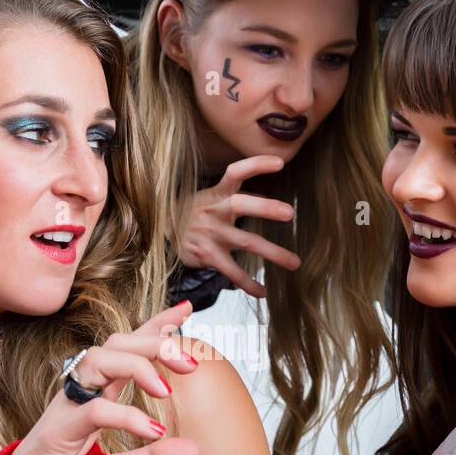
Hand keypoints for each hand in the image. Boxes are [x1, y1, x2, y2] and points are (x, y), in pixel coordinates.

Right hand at [4, 302, 201, 454]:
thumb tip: (193, 449)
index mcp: (95, 394)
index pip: (126, 349)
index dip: (154, 326)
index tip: (186, 310)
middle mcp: (79, 393)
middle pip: (115, 344)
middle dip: (154, 342)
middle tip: (192, 362)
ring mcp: (65, 409)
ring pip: (97, 361)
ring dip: (137, 366)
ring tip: (167, 392)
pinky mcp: (56, 433)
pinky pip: (93, 410)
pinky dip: (126, 416)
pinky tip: (152, 431)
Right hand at [178, 155, 299, 298]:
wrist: (160, 232)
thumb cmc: (193, 213)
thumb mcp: (210, 198)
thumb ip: (237, 197)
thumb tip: (267, 198)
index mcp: (217, 193)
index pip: (236, 172)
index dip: (256, 165)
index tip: (280, 163)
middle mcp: (216, 211)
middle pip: (242, 204)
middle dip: (266, 208)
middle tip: (290, 213)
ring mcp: (212, 233)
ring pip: (246, 241)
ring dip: (273, 252)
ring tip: (295, 263)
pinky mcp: (207, 255)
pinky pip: (231, 271)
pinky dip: (248, 283)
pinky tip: (263, 292)